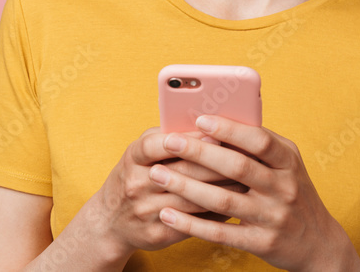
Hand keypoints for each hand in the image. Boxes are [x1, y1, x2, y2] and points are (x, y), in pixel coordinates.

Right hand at [87, 126, 251, 257]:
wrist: (110, 222)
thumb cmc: (136, 175)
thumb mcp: (141, 152)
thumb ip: (168, 136)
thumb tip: (209, 124)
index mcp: (133, 157)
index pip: (159, 143)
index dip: (190, 138)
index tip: (217, 133)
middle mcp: (137, 184)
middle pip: (184, 171)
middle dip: (219, 161)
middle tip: (247, 154)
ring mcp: (146, 211)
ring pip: (194, 198)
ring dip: (225, 187)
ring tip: (249, 178)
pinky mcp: (158, 234)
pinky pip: (195, 221)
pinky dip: (218, 211)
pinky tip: (236, 201)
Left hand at [147, 115, 351, 271]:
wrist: (319, 242)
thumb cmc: (293, 193)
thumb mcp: (289, 165)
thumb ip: (261, 146)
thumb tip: (219, 122)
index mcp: (289, 161)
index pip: (259, 140)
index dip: (229, 129)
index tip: (200, 119)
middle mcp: (283, 188)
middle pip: (238, 166)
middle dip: (200, 152)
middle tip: (169, 141)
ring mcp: (273, 217)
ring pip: (224, 200)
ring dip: (187, 186)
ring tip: (158, 175)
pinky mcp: (261, 243)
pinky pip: (221, 233)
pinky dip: (192, 224)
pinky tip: (168, 214)